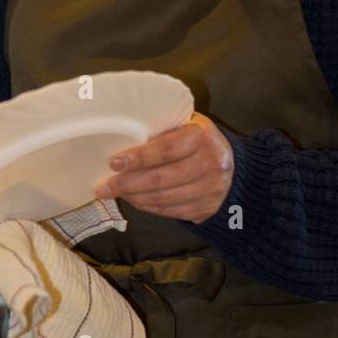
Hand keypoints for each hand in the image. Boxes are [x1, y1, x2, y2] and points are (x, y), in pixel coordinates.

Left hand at [93, 112, 233, 222]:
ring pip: (163, 198)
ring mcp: (210, 189)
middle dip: (127, 184)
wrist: (233, 166)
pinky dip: (148, 207)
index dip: (139, 158)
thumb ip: (162, 130)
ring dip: (134, 198)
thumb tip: (121, 139)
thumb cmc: (198, 140)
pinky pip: (170, 212)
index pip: (166, 149)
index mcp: (202, 136)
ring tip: (115, 193)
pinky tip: (134, 200)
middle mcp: (210, 163)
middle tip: (104, 187)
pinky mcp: (206, 208)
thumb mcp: (187, 125)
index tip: (114, 162)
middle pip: (161, 179)